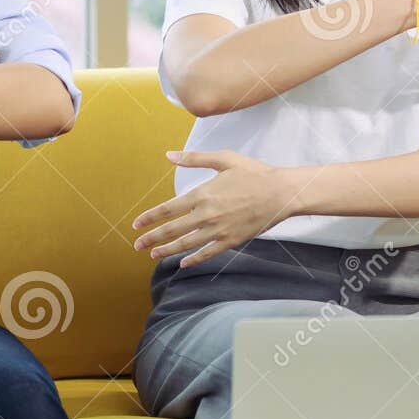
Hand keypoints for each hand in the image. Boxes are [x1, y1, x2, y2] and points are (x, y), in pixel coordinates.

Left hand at [132, 150, 298, 266]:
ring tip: (153, 254)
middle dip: (152, 238)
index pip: (168, 209)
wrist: (281, 193)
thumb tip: (169, 155)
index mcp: (203, 194)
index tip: (136, 225)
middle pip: (173, 230)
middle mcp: (207, 215)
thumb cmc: (254, 173)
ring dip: (167, 250)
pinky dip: (193, 259)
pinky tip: (183, 264)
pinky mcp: (232, 240)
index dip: (150, 218)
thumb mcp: (224, 159)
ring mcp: (219, 230)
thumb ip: (194, 158)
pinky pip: (208, 253)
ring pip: (187, 244)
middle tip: (137, 245)